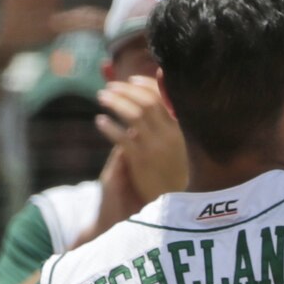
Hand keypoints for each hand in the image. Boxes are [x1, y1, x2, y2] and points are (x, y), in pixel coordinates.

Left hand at [96, 76, 185, 201]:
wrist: (180, 205)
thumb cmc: (179, 173)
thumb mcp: (183, 146)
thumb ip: (172, 123)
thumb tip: (161, 101)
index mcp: (181, 128)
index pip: (162, 96)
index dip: (144, 84)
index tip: (131, 79)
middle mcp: (170, 134)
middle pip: (145, 101)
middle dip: (125, 90)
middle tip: (110, 86)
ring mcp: (155, 146)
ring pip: (133, 114)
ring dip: (115, 101)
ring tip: (101, 97)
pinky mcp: (141, 161)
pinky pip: (121, 136)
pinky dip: (109, 126)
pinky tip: (100, 121)